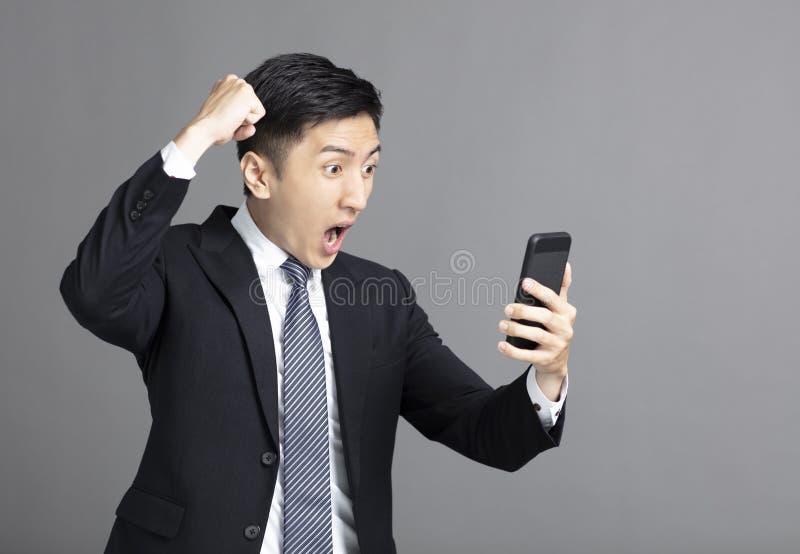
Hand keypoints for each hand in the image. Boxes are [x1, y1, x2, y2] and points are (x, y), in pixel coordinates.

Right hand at [173, 74, 266, 162]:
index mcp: (227, 83)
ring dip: (246, 119)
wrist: (205, 128)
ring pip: (256, 109)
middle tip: (227, 119)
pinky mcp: (248, 94)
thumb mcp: (226, 118)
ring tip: (231, 119)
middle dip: (243, 116)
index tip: (224, 115)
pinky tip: (236, 118)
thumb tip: (252, 129)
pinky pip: (260, 114)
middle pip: (252, 105)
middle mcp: (234, 80)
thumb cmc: (212, 126)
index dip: (238, 114)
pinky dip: (249, 121)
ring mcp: (241, 85)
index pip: (245, 102)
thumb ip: (241, 121)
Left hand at [497, 262, 576, 380]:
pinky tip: (501, 345)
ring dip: (516, 329)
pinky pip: (528, 355)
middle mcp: (565, 329)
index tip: (524, 282)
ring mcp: (557, 345)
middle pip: (544, 317)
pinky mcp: (546, 360)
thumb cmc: (555, 327)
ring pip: (536, 335)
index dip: (539, 290)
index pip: (553, 298)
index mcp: (567, 312)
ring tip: (501, 324)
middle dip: (524, 311)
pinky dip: (513, 351)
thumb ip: (561, 288)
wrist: (557, 360)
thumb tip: (565, 264)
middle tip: (507, 308)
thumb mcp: (561, 309)